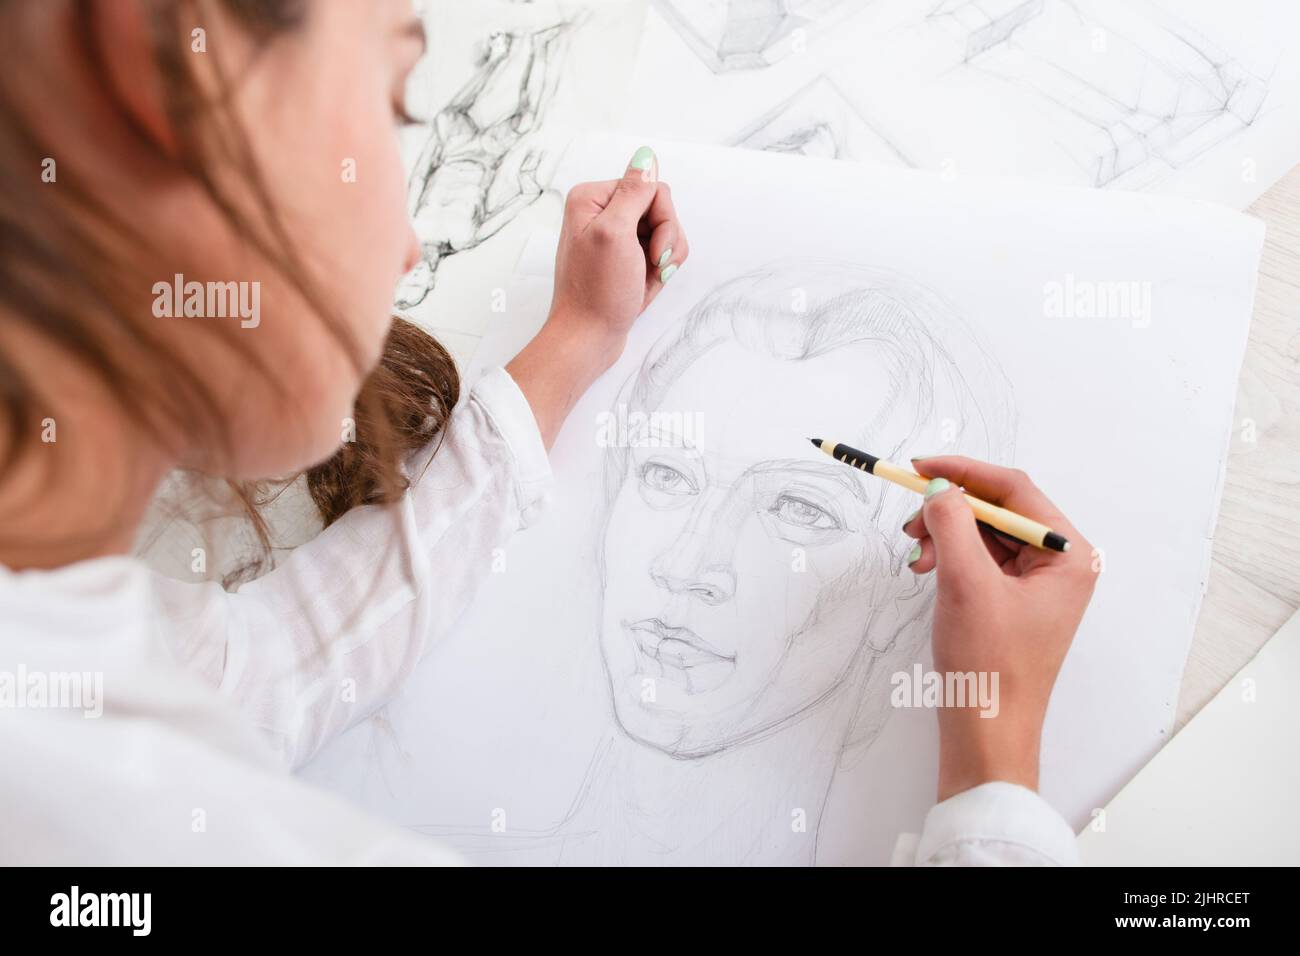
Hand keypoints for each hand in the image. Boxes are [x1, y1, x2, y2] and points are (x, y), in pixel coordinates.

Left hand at [547, 145, 687, 352]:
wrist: (589, 339)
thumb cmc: (597, 292)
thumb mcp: (615, 234)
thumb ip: (634, 192)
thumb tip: (647, 156)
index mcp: (592, 198)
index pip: (651, 188)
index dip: (662, 220)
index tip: (650, 251)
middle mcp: (602, 212)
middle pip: (661, 209)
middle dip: (666, 241)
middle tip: (652, 268)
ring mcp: (615, 237)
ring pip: (666, 232)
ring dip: (667, 259)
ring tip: (647, 280)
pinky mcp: (625, 258)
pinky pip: (660, 252)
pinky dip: (661, 271)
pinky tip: (646, 286)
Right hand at [901, 457, 1097, 800]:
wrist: (987, 730)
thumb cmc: (989, 665)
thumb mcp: (966, 584)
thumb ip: (951, 524)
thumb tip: (937, 487)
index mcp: (1069, 555)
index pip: (1014, 489)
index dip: (964, 473)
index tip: (920, 468)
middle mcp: (1060, 563)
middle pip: (997, 509)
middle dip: (949, 510)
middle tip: (910, 523)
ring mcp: (1037, 584)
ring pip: (983, 533)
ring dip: (945, 535)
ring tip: (915, 556)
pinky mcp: (1013, 600)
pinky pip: (979, 559)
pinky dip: (949, 557)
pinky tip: (926, 569)